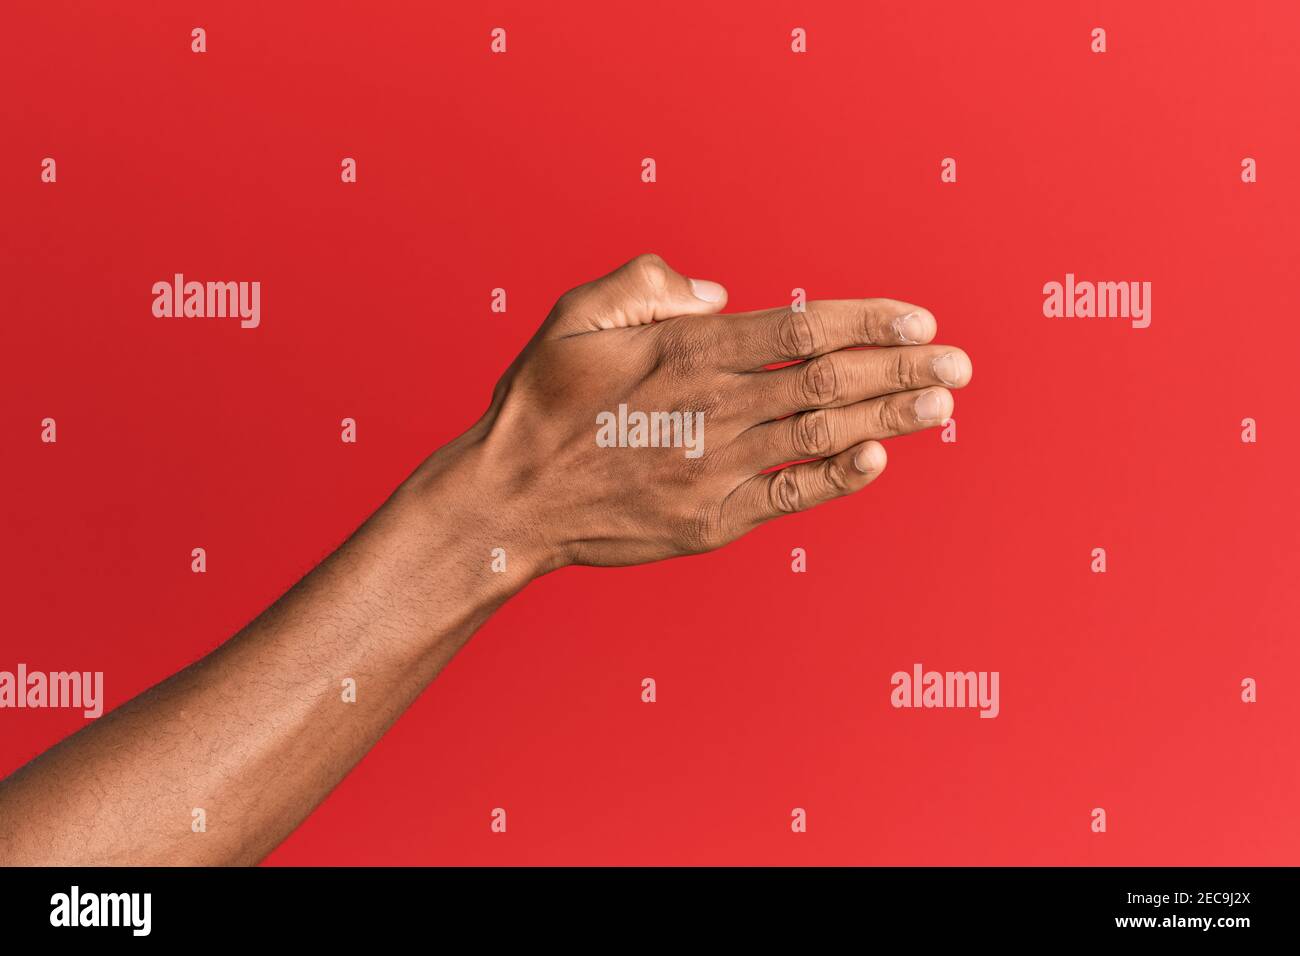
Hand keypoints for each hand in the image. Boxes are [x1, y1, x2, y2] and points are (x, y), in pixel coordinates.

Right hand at [423, 254, 972, 570]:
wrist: (510, 500)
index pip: (800, 329)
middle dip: (903, 371)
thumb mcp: (575, 316)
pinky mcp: (712, 520)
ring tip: (943, 404)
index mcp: (685, 351)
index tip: (918, 322)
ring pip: (822, 436)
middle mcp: (713, 408)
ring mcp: (716, 469)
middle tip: (960, 365)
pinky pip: (792, 497)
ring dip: (890, 419)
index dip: (867, 323)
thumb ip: (647, 285)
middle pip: (829, 383)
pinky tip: (878, 459)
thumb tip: (720, 295)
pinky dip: (838, 478)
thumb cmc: (542, 402)